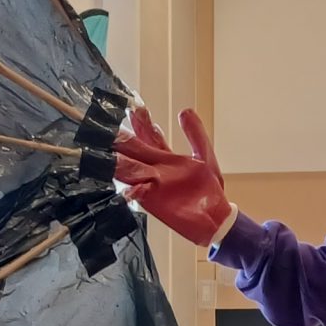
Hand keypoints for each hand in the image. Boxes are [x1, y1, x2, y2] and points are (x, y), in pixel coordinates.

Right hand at [115, 107, 234, 247]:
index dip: (142, 123)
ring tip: (110, 151)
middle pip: (135, 151)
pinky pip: (139, 194)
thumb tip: (185, 111)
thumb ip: (195, 135)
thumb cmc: (208, 189)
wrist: (215, 217)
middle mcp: (155, 170)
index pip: (150, 136)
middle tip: (109, 127)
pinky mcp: (154, 201)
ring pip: (132, 170)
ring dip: (120, 162)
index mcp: (167, 158)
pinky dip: (133, 190)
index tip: (134, 107)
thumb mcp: (204, 156)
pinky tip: (129, 186)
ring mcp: (152, 185)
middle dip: (123, 139)